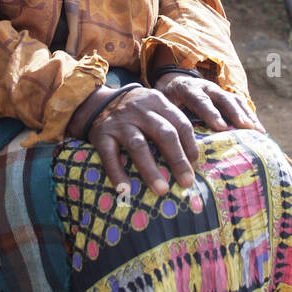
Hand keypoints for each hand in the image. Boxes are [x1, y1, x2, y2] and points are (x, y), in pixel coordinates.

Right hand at [85, 86, 200, 195]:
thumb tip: (192, 161)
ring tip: (161, 190)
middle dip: (177, 160)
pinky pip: (110, 155)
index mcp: (158, 103)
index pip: (180, 124)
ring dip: (151, 170)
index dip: (190, 146)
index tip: (195, 166)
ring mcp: (120, 122)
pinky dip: (117, 173)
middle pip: (164, 134)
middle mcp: (140, 110)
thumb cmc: (135, 112)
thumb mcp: (154, 108)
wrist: (96, 101)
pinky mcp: (101, 134)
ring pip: (138, 146)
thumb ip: (171, 125)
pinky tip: (124, 189)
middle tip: (187, 182)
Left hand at [153, 72, 264, 135]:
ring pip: (234, 100)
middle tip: (245, 128)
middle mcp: (204, 87)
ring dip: (247, 115)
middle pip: (222, 98)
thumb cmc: (165, 101)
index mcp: (186, 89)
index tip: (221, 127)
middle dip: (235, 113)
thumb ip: (167, 119)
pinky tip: (259, 130)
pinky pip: (240, 104)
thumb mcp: (162, 107)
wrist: (171, 83)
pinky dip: (250, 116)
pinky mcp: (225, 96)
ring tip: (258, 131)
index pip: (200, 100)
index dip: (211, 113)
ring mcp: (217, 90)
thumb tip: (169, 144)